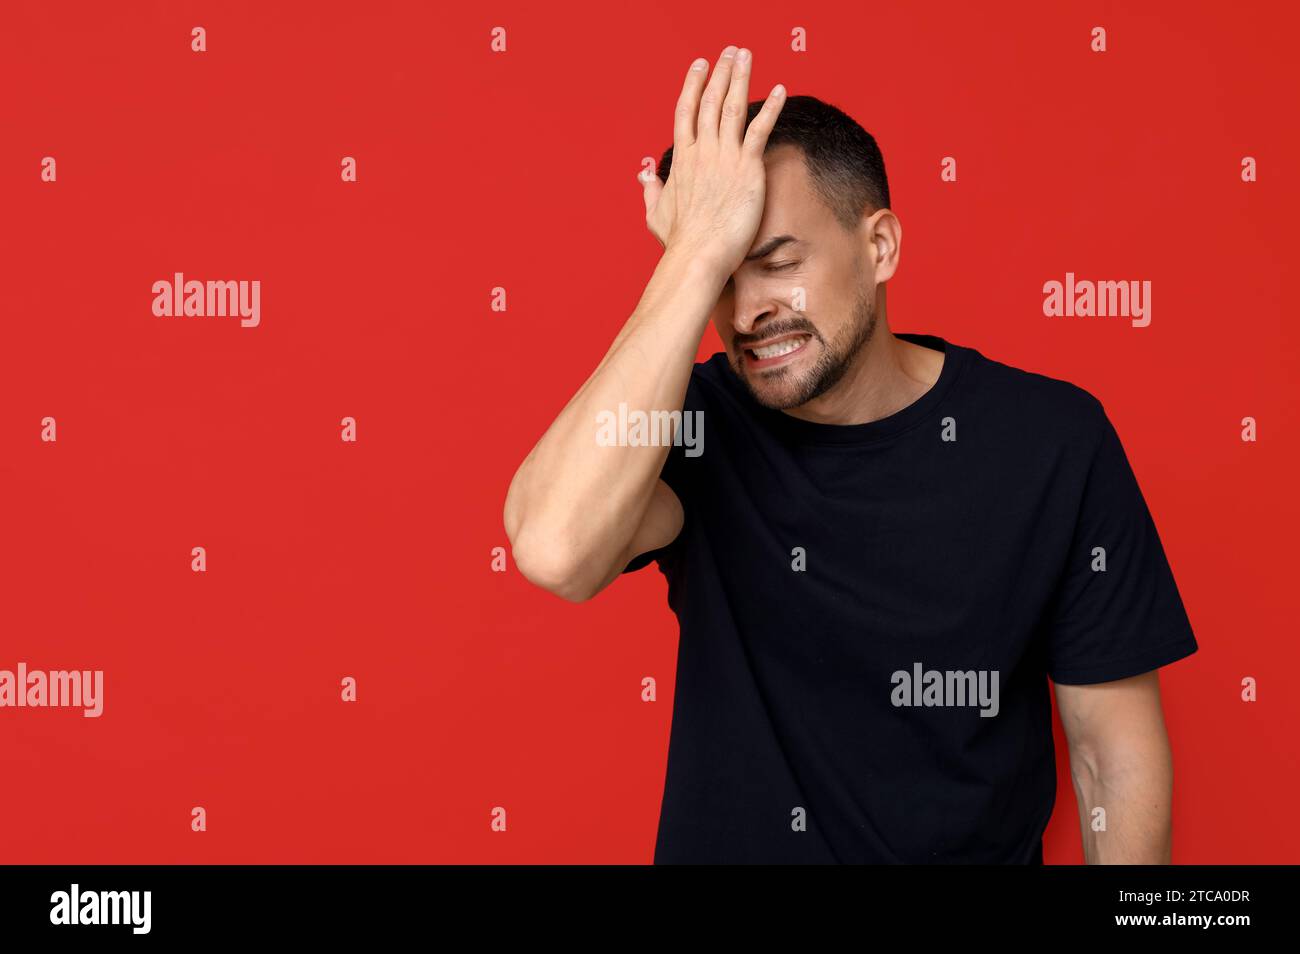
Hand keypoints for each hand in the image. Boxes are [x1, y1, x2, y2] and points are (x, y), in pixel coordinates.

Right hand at [639, 46, 785, 276]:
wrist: (698, 254)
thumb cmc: (679, 242)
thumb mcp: (655, 214)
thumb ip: (651, 192)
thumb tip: (644, 178)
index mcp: (682, 160)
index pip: (686, 112)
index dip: (693, 86)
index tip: (700, 66)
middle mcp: (702, 152)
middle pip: (710, 102)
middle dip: (720, 73)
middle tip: (728, 51)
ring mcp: (725, 158)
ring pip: (733, 107)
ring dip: (740, 78)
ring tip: (745, 55)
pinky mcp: (747, 168)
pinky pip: (761, 130)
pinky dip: (771, 107)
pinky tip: (779, 89)